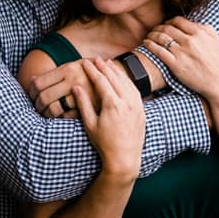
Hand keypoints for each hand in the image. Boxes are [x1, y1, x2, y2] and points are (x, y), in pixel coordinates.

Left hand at [28, 60, 87, 118]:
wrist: (118, 82)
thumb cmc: (89, 75)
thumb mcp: (74, 68)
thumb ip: (53, 74)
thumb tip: (32, 80)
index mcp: (69, 68)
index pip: (39, 83)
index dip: (31, 92)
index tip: (33, 96)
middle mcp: (75, 80)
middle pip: (44, 97)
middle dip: (38, 105)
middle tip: (39, 107)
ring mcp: (83, 96)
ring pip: (54, 109)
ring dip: (47, 113)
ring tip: (47, 113)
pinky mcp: (88, 108)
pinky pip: (66, 116)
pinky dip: (60, 117)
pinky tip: (61, 114)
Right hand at [71, 58, 144, 180]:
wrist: (125, 158)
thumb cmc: (104, 144)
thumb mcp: (90, 124)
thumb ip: (83, 104)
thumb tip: (76, 87)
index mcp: (113, 105)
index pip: (101, 81)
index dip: (92, 71)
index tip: (85, 63)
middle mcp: (127, 102)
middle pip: (114, 78)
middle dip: (104, 67)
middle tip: (95, 59)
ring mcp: (137, 105)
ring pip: (126, 81)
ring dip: (116, 71)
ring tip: (107, 63)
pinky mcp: (142, 109)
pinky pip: (134, 89)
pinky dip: (126, 80)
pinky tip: (120, 77)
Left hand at [142, 17, 218, 106]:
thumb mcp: (218, 41)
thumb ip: (207, 29)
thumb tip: (195, 23)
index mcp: (199, 33)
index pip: (179, 21)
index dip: (170, 21)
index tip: (167, 24)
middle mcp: (189, 41)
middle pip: (168, 28)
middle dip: (159, 27)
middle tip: (155, 29)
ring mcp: (181, 53)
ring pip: (161, 38)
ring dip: (152, 34)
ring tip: (149, 35)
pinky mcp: (175, 65)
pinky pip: (158, 51)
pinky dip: (150, 45)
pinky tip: (146, 43)